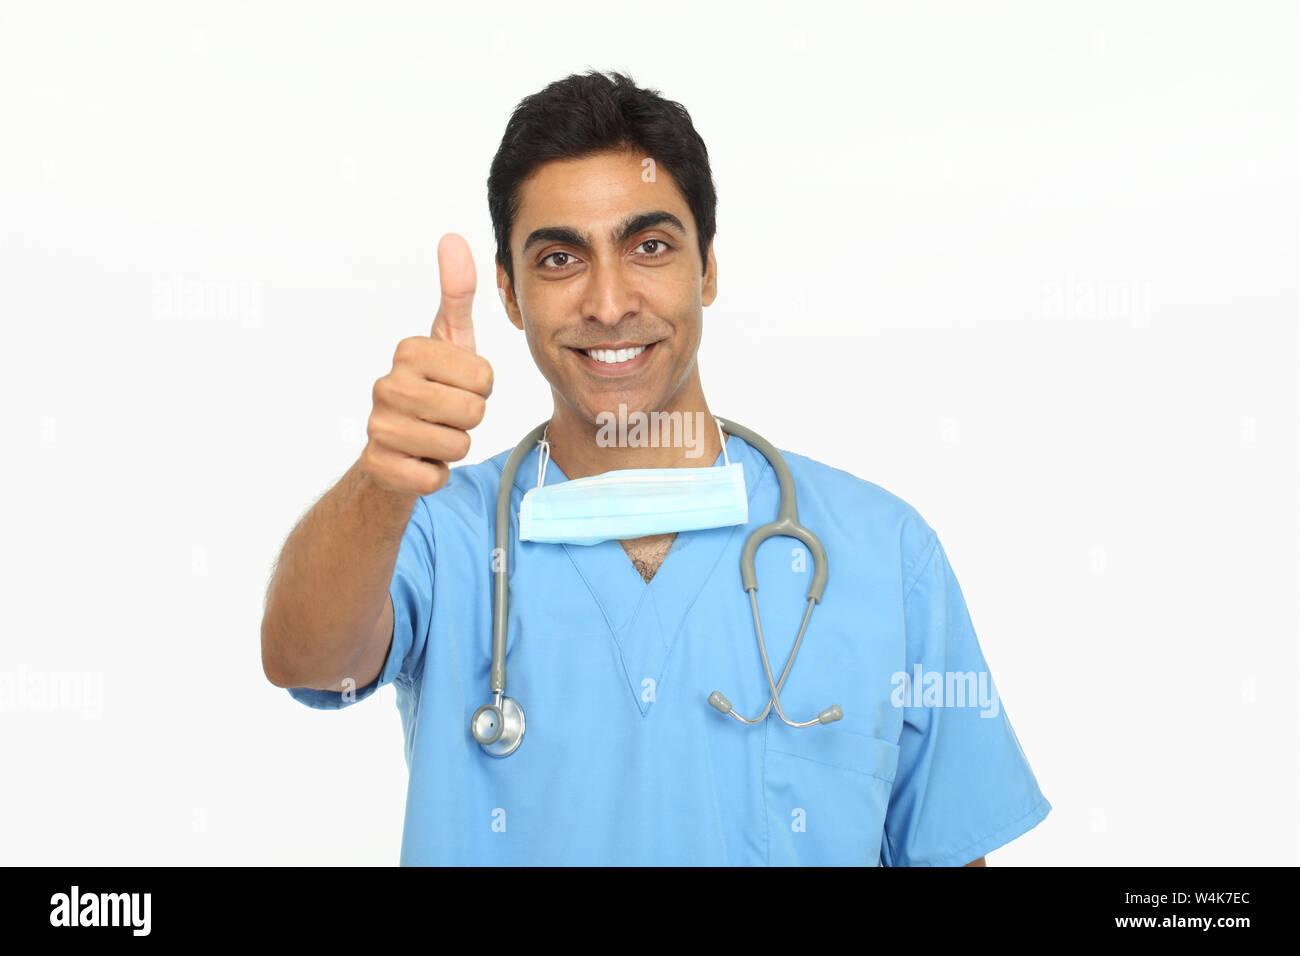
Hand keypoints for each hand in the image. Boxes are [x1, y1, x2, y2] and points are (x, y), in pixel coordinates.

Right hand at [360, 233, 494, 496]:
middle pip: (473, 412)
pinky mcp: (379, 467)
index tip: (457, 386)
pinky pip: (435, 477)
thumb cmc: (431, 390)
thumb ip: (457, 293)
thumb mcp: (449, 342)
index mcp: (409, 350)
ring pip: (458, 446)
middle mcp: (387, 384)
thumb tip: (453, 238)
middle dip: (470, 420)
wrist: (391, 450)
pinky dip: (436, 475)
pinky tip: (419, 461)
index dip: (481, 389)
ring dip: (454, 448)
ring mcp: (379, 426)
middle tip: (447, 415)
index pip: (484, 377)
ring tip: (433, 436)